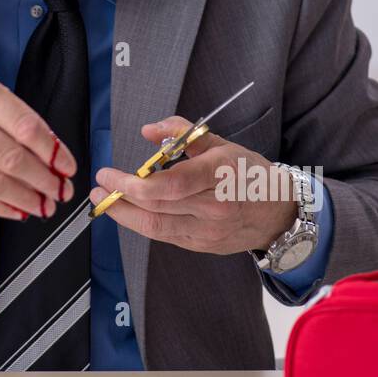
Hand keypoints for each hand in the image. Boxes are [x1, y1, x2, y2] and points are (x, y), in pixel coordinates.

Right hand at [0, 44, 76, 220]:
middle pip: (12, 158)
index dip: (53, 151)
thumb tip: (41, 142)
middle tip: (62, 192)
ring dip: (25, 198)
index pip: (24, 125)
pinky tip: (14, 209)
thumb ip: (0, 104)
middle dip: (45, 180)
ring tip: (44, 206)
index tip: (68, 166)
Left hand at [88, 115, 297, 254]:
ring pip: (156, 227)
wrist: (278, 212)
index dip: (132, 183)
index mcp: (220, 175)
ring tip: (104, 202)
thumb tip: (148, 130)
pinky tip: (130, 213)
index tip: (108, 174)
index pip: (169, 185)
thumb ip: (181, 132)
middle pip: (157, 208)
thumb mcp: (220, 143)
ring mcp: (209, 230)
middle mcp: (215, 206)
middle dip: (120, 198)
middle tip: (98, 187)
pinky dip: (143, 224)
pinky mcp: (203, 245)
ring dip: (124, 216)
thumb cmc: (248, 173)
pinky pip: (166, 236)